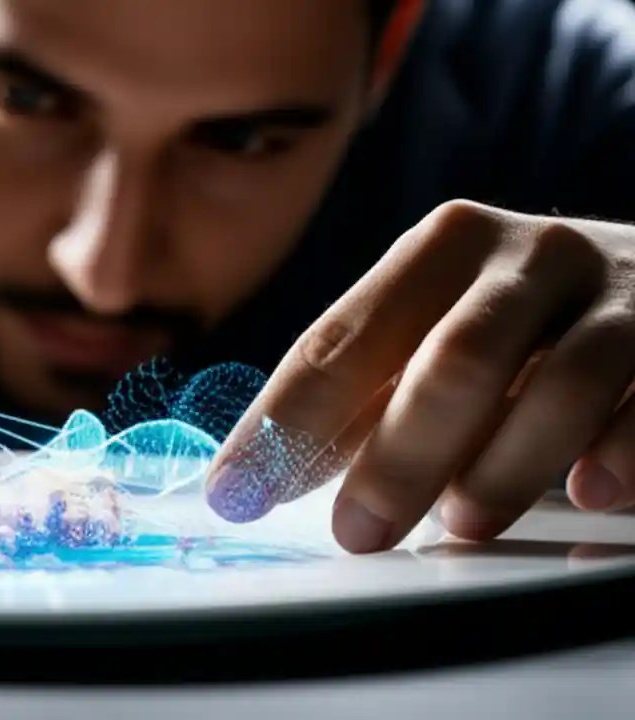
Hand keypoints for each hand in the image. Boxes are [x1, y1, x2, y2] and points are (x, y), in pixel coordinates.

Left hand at [205, 200, 634, 551]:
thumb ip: (364, 399)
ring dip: (503, 469)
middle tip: (356, 533)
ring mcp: (618, 290)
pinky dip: (617, 455)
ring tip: (462, 525)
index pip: (342, 339)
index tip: (237, 493)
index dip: (285, 422)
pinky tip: (589, 493)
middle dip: (395, 459)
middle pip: (449, 362)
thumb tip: (260, 473)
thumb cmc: (525, 326)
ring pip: (560, 387)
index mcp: (441, 247)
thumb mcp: (437, 337)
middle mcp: (528, 253)